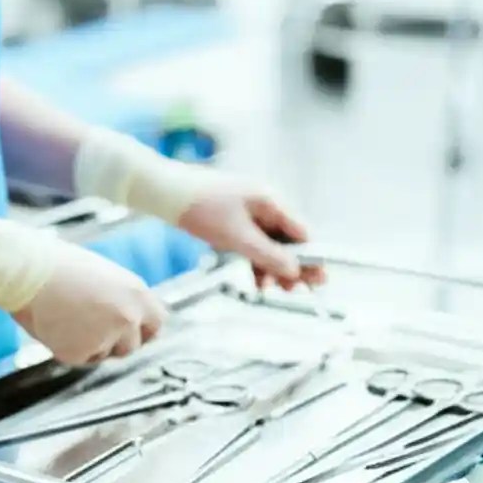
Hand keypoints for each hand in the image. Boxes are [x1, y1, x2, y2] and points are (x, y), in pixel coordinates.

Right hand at [12, 242, 166, 365]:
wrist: (27, 270)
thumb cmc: (58, 266)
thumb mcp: (104, 275)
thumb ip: (120, 299)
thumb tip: (123, 320)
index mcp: (137, 293)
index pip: (156, 324)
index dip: (142, 330)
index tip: (132, 333)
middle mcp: (128, 317)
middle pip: (133, 345)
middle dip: (116, 343)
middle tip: (90, 328)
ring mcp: (106, 337)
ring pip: (105, 354)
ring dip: (92, 346)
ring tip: (67, 317)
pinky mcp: (81, 352)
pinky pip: (80, 358)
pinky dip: (67, 348)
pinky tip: (54, 325)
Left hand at [177, 175, 325, 290]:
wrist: (165, 192)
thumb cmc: (201, 209)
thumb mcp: (237, 238)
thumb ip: (268, 256)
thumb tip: (295, 271)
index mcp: (270, 201)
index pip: (301, 232)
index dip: (310, 257)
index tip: (316, 280)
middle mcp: (263, 203)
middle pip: (286, 239)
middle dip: (290, 265)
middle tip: (295, 291)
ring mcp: (247, 210)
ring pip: (268, 242)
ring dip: (271, 265)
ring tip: (270, 289)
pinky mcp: (231, 218)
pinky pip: (251, 241)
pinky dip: (254, 259)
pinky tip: (255, 279)